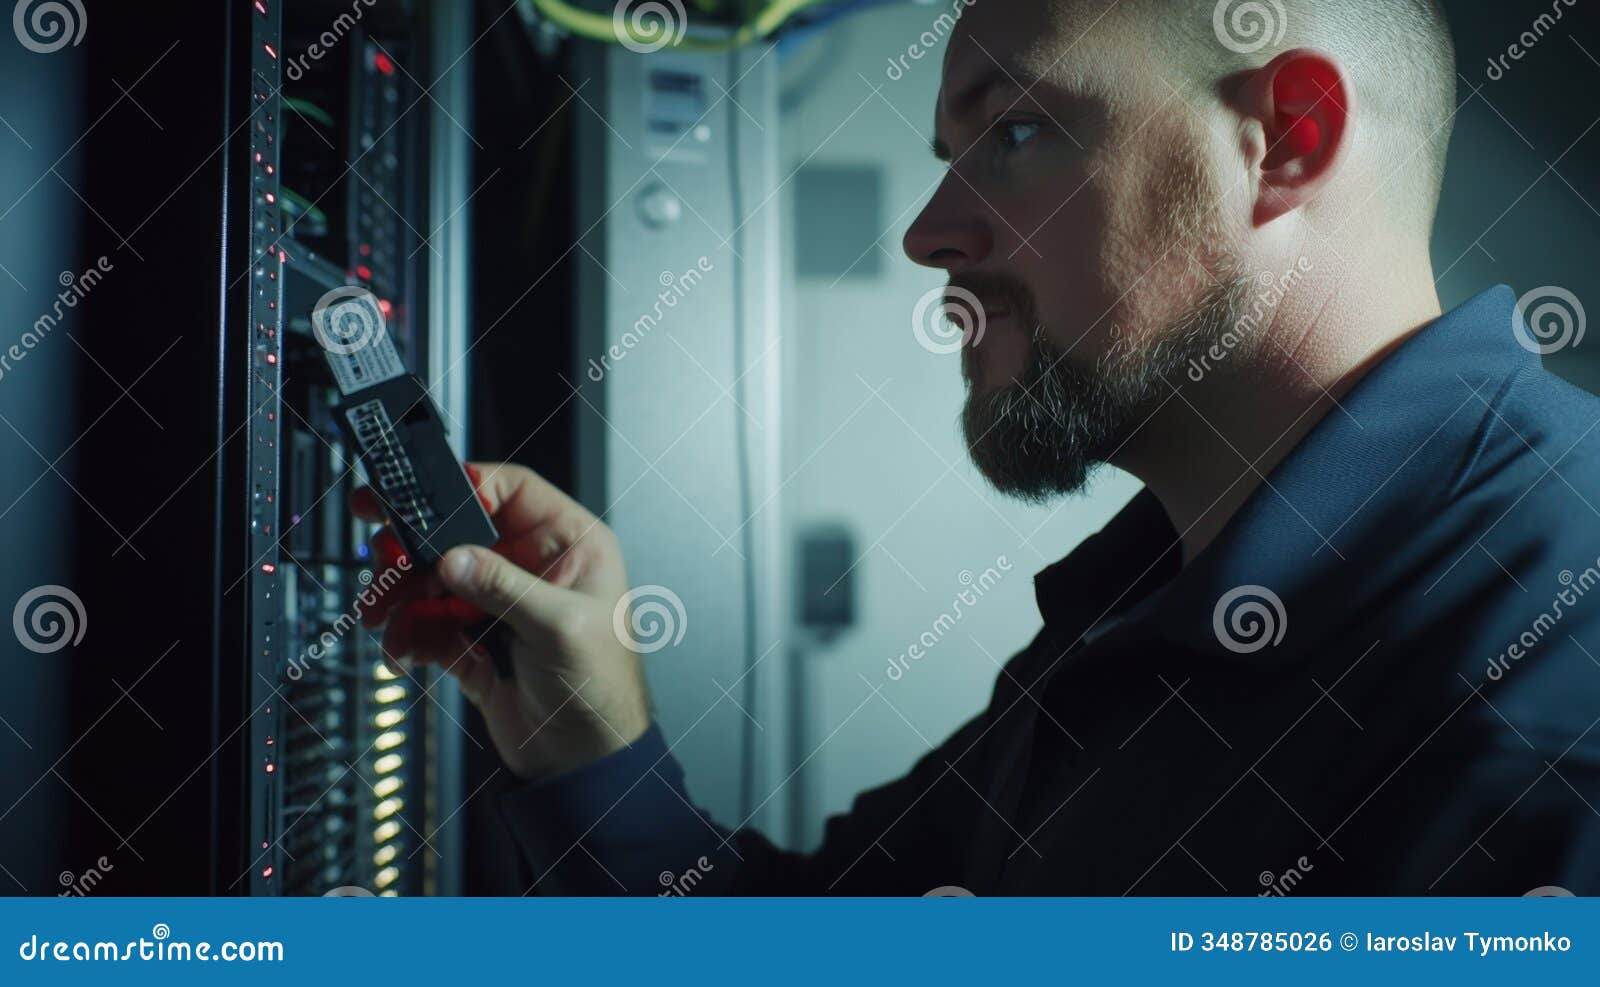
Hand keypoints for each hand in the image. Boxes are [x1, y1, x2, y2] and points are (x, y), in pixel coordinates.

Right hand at [352, 461, 651, 780]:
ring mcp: (501, 605)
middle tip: (384, 557)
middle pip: (461, 535)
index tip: (423, 498)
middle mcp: (534, 568)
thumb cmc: (603, 690)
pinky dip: (410, 634)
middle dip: (418, 549)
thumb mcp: (559, 627)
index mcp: (571, 546)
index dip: (467, 489)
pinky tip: (402, 648)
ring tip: (382, 613)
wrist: (585, 763)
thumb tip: (455, 556)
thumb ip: (503, 587)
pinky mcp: (476, 641)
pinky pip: (431, 624)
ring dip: (404, 596)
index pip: (513, 492)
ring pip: (437, 581)